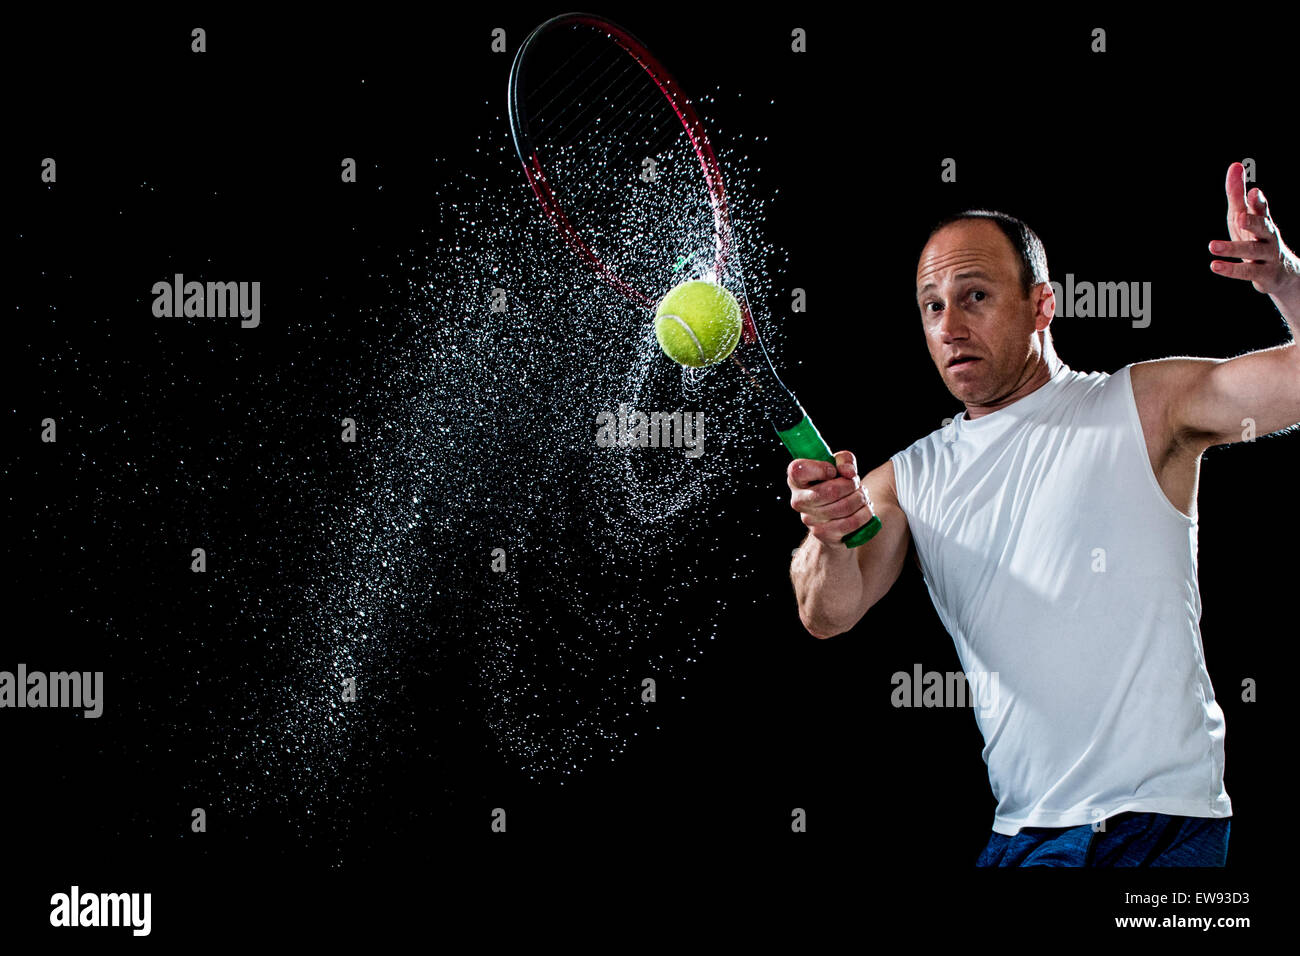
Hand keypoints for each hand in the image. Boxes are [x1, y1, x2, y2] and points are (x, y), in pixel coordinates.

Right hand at [787, 450, 873, 546]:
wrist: (833, 519)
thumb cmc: (834, 486)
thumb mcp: (838, 466)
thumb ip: (844, 460)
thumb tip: (849, 472)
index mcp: (796, 480)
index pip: (798, 471)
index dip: (820, 468)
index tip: (833, 470)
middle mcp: (799, 500)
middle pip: (831, 491)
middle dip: (851, 485)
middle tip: (855, 484)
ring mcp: (809, 519)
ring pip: (844, 507)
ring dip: (861, 498)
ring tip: (862, 496)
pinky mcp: (823, 534)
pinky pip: (852, 523)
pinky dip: (865, 513)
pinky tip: (864, 509)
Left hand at [1209, 161, 1299, 295]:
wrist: (1280, 272)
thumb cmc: (1255, 237)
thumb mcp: (1244, 215)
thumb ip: (1237, 194)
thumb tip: (1235, 165)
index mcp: (1264, 221)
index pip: (1262, 209)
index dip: (1258, 202)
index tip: (1253, 192)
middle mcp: (1269, 237)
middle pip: (1263, 228)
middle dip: (1253, 222)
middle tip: (1240, 218)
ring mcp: (1268, 256)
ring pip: (1251, 250)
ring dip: (1232, 248)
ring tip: (1212, 245)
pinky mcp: (1263, 274)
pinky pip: (1247, 272)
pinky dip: (1231, 269)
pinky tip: (1214, 265)